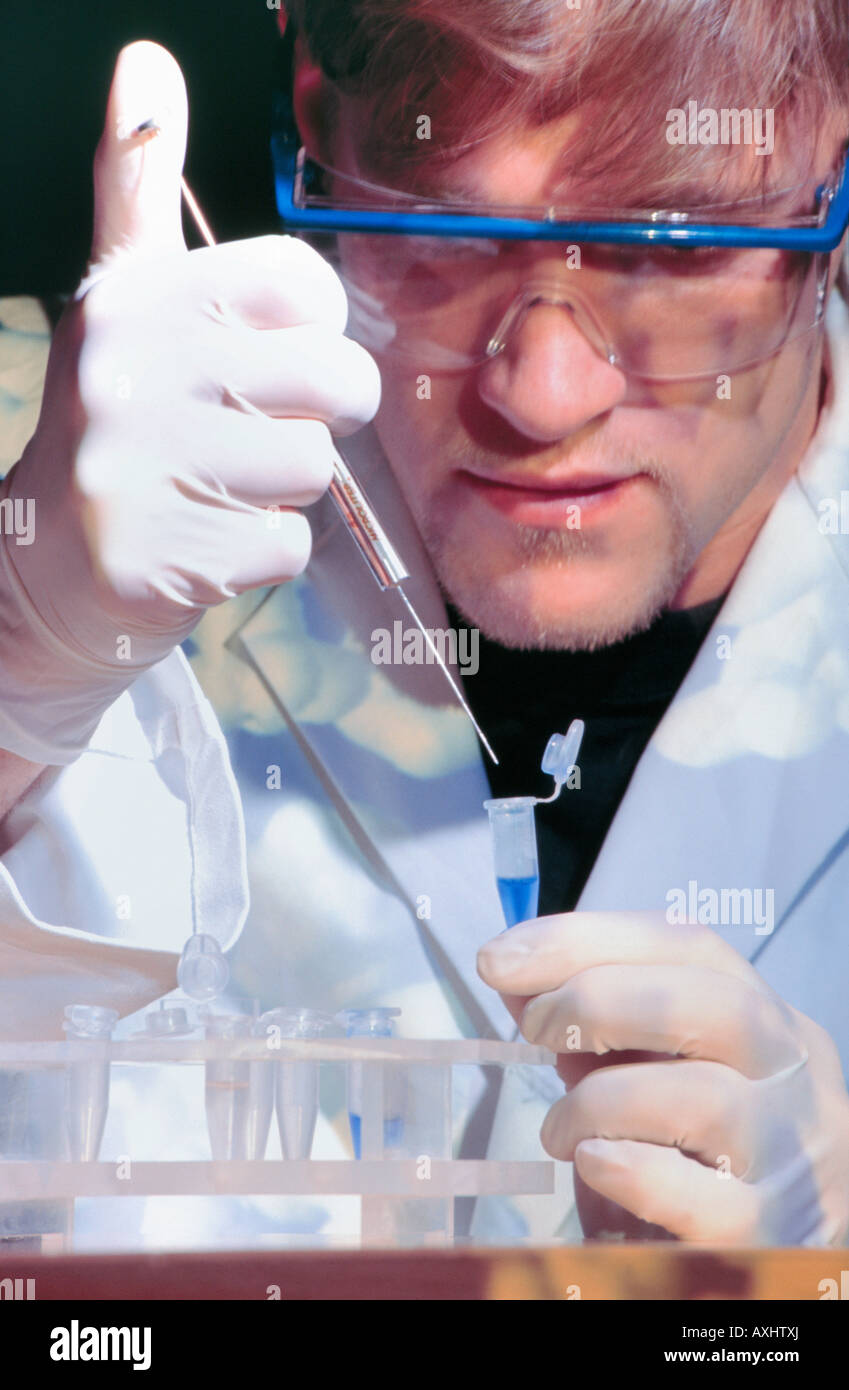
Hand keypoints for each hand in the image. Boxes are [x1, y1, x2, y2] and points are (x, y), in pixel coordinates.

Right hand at [0, 41, 378, 762]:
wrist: (50, 561)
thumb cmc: (120, 421)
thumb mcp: (125, 299)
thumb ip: (141, 185)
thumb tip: (145, 59)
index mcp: (138, 297)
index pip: (306, 287)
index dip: (315, 333)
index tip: (270, 357)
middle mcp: (132, 370)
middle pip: (336, 381)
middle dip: (320, 416)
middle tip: (261, 429)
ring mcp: (139, 468)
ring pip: (314, 467)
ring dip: (285, 488)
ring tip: (223, 486)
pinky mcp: (160, 556)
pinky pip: (289, 546)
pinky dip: (265, 552)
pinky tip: (211, 539)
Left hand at [478, 912, 848, 1244]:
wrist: (775, 1258)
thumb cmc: (700, 1155)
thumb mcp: (658, 1074)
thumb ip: (599, 1027)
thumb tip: (514, 977)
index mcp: (768, 1021)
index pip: (688, 946)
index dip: (586, 938)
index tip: (500, 958)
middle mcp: (795, 1075)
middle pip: (710, 1001)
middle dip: (596, 999)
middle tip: (532, 1029)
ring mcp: (793, 1153)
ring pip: (701, 1097)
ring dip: (598, 1103)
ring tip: (559, 1132)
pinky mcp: (770, 1233)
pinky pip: (701, 1197)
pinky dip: (633, 1171)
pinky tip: (594, 1164)